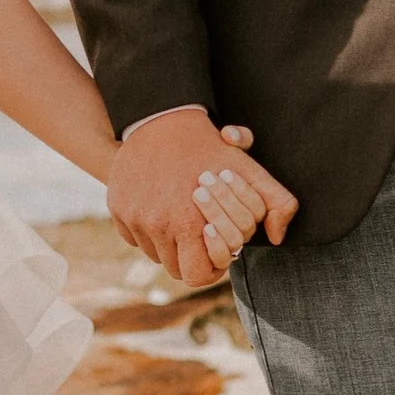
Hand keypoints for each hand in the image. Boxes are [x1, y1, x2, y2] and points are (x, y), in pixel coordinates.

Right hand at [105, 106, 298, 287]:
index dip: (210, 266)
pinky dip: (147, 230)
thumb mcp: (248, 169)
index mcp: (189, 222)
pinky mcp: (117, 210)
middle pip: (176, 269)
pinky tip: (159, 205)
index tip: (215, 248)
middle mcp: (157, 226)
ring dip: (168, 243)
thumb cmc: (208, 146)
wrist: (160, 118)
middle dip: (191, 256)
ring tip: (180, 216)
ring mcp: (134, 218)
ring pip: (154, 253)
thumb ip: (276, 202)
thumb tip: (277, 237)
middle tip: (199, 234)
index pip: (199, 275)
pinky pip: (134, 237)